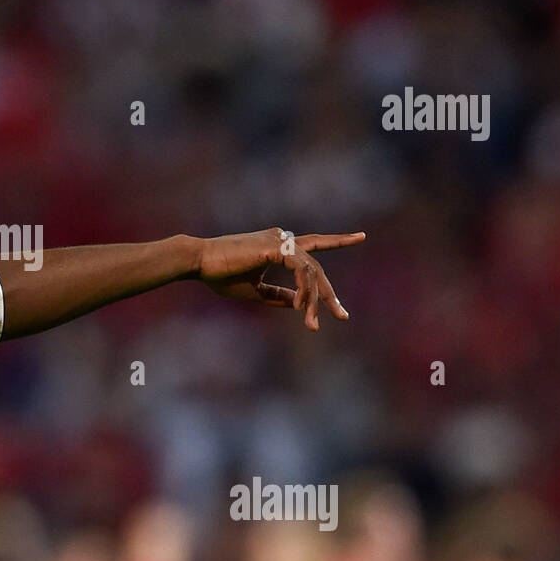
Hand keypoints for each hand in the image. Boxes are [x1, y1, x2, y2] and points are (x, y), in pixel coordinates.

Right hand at [199, 227, 365, 330]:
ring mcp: (280, 241)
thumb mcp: (254, 291)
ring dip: (314, 300)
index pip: (314, 243)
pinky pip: (301, 270)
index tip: (361, 237)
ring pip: (311, 272)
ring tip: (312, 323)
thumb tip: (298, 304)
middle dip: (328, 294)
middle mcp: (282, 239)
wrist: (198, 262)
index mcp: (278, 246)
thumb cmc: (220, 274)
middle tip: (342, 315)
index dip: (338, 240)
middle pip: (316, 267)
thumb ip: (277, 295)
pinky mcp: (275, 248)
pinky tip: (301, 306)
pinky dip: (304, 290)